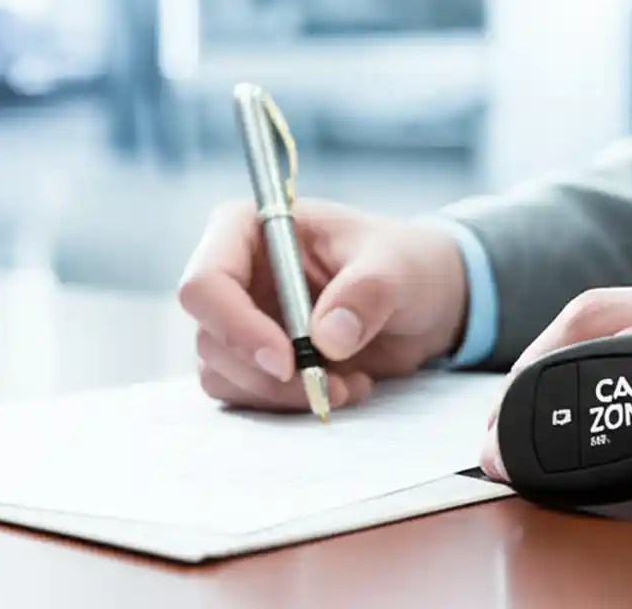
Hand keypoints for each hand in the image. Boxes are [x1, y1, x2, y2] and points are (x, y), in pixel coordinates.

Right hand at [178, 200, 468, 410]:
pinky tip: (342, 386)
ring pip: (224, 374)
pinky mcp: (254, 358)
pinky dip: (292, 402)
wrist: (424, 302)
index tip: (287, 361)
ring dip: (283, 394)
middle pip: (210, 337)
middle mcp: (234, 274)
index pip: (206, 282)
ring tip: (347, 384)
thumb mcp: (399, 267)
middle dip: (268, 375)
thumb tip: (326, 337)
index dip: (236, 327)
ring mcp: (240, 318)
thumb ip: (367, 292)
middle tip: (328, 385)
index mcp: (249, 229)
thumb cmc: (405, 264)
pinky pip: (247, 394)